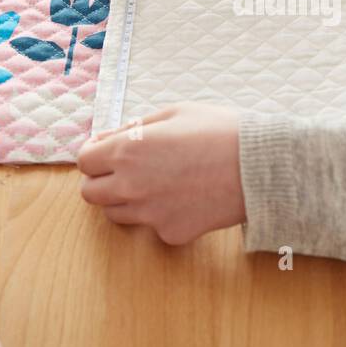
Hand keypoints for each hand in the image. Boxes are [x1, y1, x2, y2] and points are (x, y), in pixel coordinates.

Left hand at [78, 103, 245, 244]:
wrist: (261, 166)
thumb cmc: (220, 130)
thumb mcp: (174, 113)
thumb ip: (133, 127)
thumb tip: (106, 138)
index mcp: (127, 150)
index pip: (84, 162)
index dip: (94, 154)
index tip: (105, 150)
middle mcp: (131, 186)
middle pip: (91, 194)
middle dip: (102, 180)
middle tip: (124, 170)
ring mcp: (150, 214)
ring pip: (116, 215)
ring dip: (126, 200)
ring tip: (156, 183)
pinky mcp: (171, 233)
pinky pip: (153, 227)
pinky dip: (161, 215)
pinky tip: (185, 198)